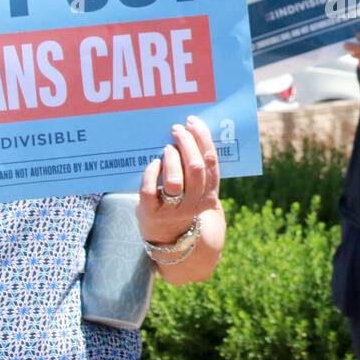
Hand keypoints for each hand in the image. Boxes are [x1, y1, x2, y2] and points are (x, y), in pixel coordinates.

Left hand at [137, 115, 221, 244]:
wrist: (168, 236)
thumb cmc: (183, 202)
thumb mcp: (198, 190)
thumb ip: (199, 168)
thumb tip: (193, 131)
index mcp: (210, 194)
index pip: (211, 162)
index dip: (202, 139)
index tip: (193, 123)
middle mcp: (194, 203)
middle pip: (195, 168)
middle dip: (186, 143)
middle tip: (177, 129)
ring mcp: (173, 210)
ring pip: (174, 181)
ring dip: (171, 159)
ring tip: (167, 147)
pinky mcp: (151, 212)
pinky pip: (149, 190)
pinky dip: (151, 172)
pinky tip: (153, 163)